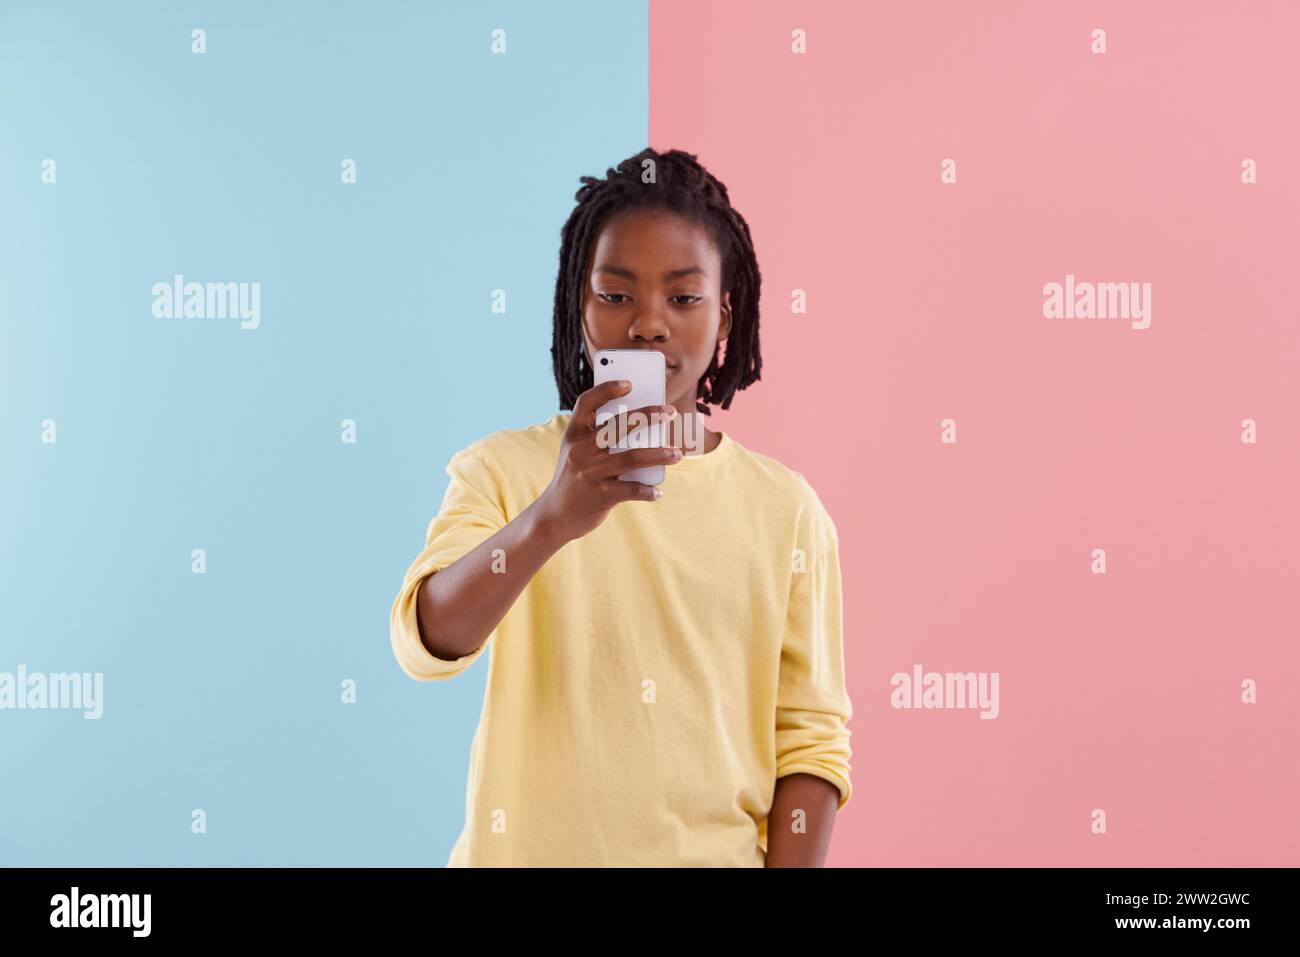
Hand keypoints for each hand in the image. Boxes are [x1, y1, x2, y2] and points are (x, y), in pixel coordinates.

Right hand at [534, 379, 681, 543]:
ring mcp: (590, 473)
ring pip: (632, 457)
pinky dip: (648, 491)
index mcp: (574, 434)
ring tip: (677, 453)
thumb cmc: (575, 478)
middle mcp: (580, 450)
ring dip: (659, 454)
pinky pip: (631, 490)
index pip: (587, 402)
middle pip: (618, 426)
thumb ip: (601, 439)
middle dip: (648, 415)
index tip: (629, 383)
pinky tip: (657, 491)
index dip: (607, 389)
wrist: (555, 515)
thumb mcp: (578, 453)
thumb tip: (644, 429)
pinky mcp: (600, 496)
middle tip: (669, 411)